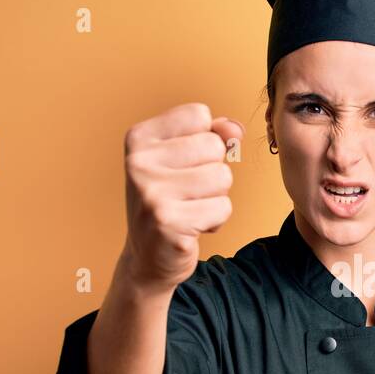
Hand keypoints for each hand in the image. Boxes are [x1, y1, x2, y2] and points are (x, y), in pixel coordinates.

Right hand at [120, 102, 243, 292]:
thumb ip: (212, 135)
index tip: (184, 164)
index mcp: (139, 138)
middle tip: (188, 193)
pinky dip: (216, 220)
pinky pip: (223, 208)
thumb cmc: (170, 202)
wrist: (147, 258)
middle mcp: (139, 162)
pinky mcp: (169, 222)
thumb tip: (235, 129)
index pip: (199, 115)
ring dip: (216, 197)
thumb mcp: (184, 161)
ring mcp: (151, 193)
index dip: (205, 141)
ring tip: (191, 209)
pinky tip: (192, 227)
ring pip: (222, 177)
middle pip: (214, 146)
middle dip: (213, 172)